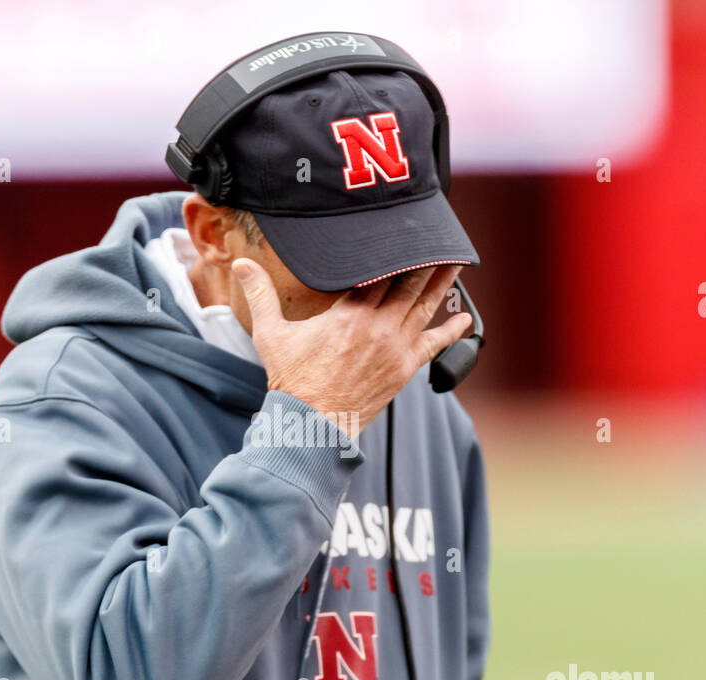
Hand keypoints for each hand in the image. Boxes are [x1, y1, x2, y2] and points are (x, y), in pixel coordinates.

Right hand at [231, 260, 470, 438]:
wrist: (311, 425)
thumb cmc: (291, 381)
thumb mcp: (271, 334)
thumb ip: (260, 295)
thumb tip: (240, 264)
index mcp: (349, 313)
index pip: (379, 269)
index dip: (394, 247)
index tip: (406, 227)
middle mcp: (378, 326)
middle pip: (409, 281)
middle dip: (425, 257)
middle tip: (440, 236)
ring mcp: (395, 347)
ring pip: (425, 306)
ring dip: (442, 282)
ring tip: (456, 261)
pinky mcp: (404, 369)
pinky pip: (434, 345)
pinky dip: (451, 332)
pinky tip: (465, 319)